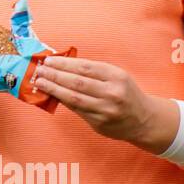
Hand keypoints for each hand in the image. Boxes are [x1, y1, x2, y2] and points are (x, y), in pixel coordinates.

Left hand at [33, 56, 177, 151]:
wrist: (144, 120)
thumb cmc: (125, 93)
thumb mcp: (116, 76)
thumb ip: (93, 71)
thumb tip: (62, 65)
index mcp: (116, 76)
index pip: (85, 67)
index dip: (64, 63)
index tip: (49, 60)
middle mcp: (112, 92)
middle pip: (77, 82)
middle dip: (55, 75)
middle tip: (39, 70)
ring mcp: (106, 109)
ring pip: (74, 97)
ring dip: (54, 88)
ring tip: (40, 82)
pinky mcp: (99, 123)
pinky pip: (76, 110)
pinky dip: (62, 101)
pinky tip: (52, 94)